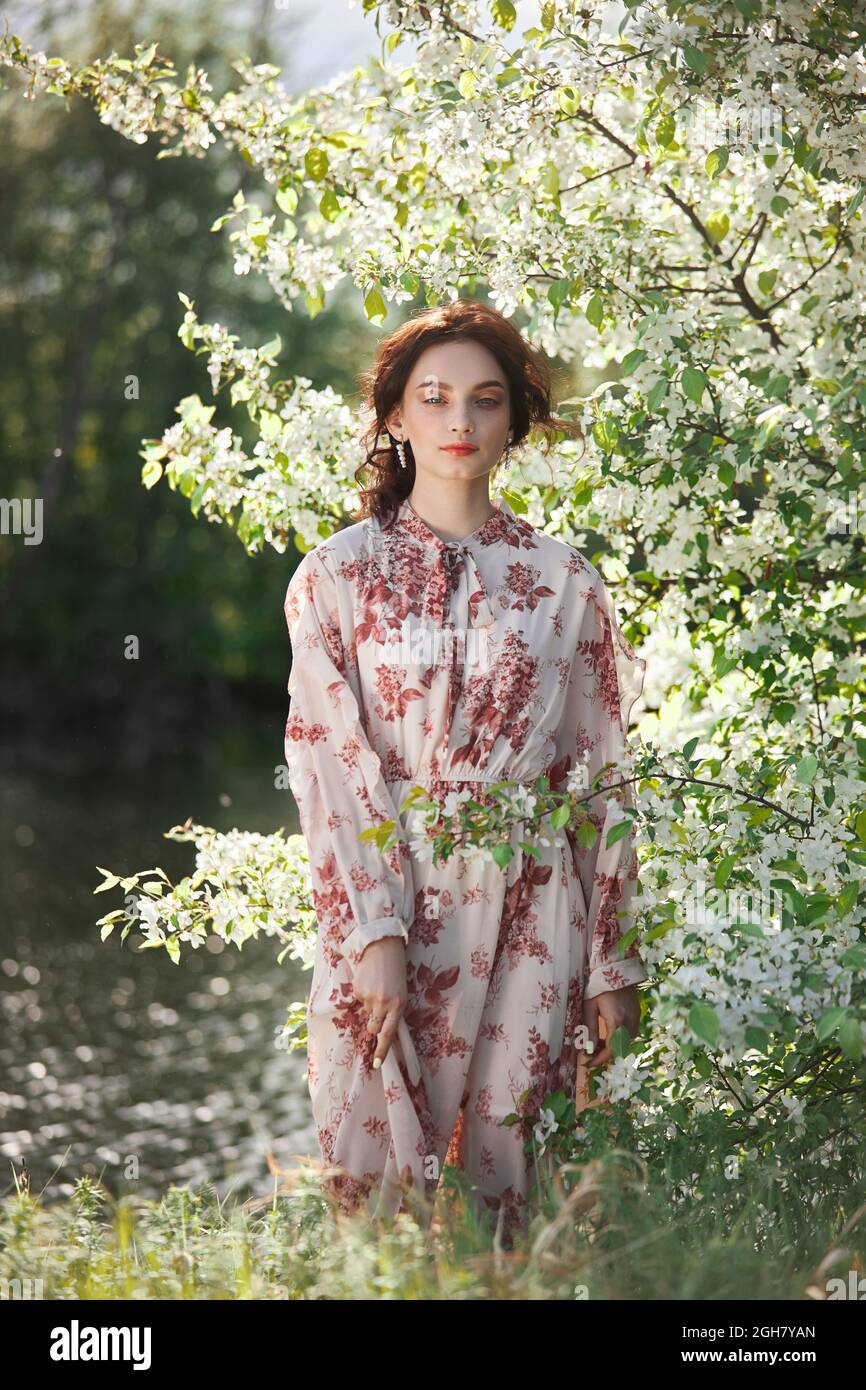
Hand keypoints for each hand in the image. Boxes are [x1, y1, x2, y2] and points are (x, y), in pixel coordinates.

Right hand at [352, 936, 407, 1068]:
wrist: (383, 948)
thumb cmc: (395, 972)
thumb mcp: (401, 993)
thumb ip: (392, 1011)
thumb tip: (379, 1029)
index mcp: (398, 1005)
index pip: (388, 1034)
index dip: (381, 1050)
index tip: (376, 1064)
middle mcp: (383, 1003)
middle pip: (373, 1029)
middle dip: (373, 1025)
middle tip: (378, 1009)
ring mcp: (369, 997)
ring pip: (366, 1014)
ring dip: (369, 1007)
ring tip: (376, 988)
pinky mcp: (357, 990)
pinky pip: (359, 1001)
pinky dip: (363, 995)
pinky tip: (369, 982)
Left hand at [584, 984, 640, 1069]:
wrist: (616, 969)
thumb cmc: (599, 986)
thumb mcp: (589, 1007)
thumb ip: (589, 1028)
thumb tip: (588, 1049)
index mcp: (617, 1021)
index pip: (610, 1049)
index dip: (600, 1059)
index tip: (589, 1063)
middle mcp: (630, 1022)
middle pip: (621, 1049)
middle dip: (606, 1055)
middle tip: (592, 1054)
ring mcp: (636, 1018)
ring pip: (627, 1043)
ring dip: (614, 1047)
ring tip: (598, 1044)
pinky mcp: (638, 1014)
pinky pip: (631, 1034)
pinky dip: (620, 1039)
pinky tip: (608, 1035)